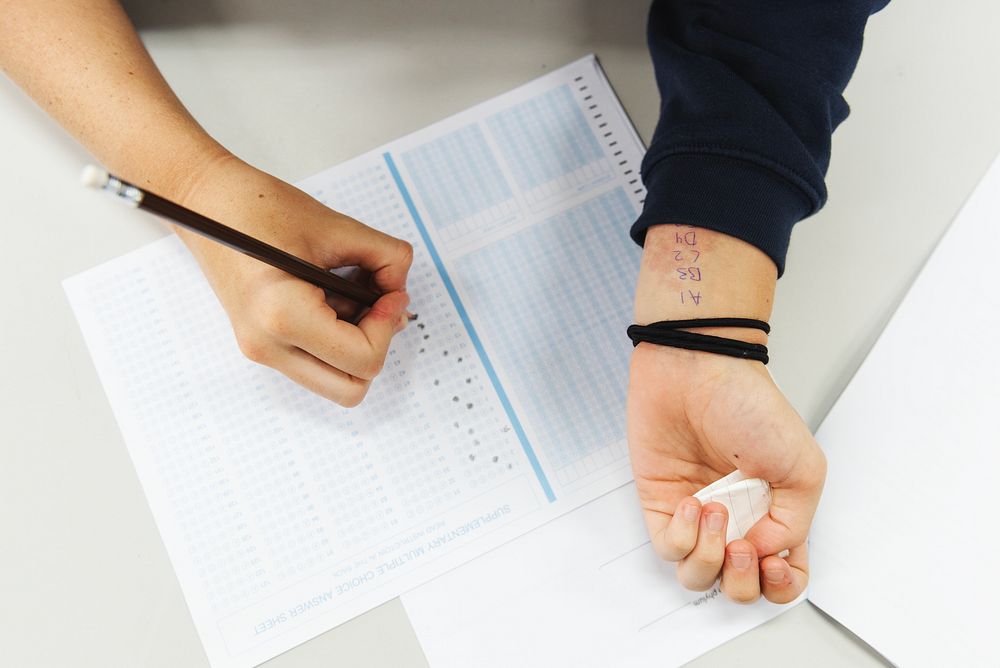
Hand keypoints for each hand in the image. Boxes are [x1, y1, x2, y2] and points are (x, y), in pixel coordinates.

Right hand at [176, 152, 412, 405]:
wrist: (203, 202)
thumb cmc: (257, 207)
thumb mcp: (336, 228)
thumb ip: (386, 259)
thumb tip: (402, 288)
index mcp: (282, 316)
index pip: (363, 359)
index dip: (390, 325)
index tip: (393, 294)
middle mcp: (267, 345)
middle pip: (351, 388)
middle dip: (376, 345)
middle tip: (380, 303)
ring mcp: (261, 350)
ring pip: (334, 380)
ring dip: (357, 345)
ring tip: (350, 294)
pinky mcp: (262, 343)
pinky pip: (316, 361)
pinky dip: (337, 339)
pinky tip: (332, 297)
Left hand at [628, 344, 824, 602]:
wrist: (697, 371)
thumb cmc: (750, 406)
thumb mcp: (803, 466)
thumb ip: (793, 523)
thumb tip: (762, 554)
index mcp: (776, 515)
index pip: (784, 576)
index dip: (782, 586)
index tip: (776, 564)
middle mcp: (737, 521)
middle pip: (740, 588)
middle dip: (742, 580)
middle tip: (744, 544)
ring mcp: (697, 517)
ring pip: (699, 576)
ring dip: (709, 558)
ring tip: (714, 512)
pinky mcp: (660, 505)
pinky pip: (668, 549)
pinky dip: (681, 536)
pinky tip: (690, 504)